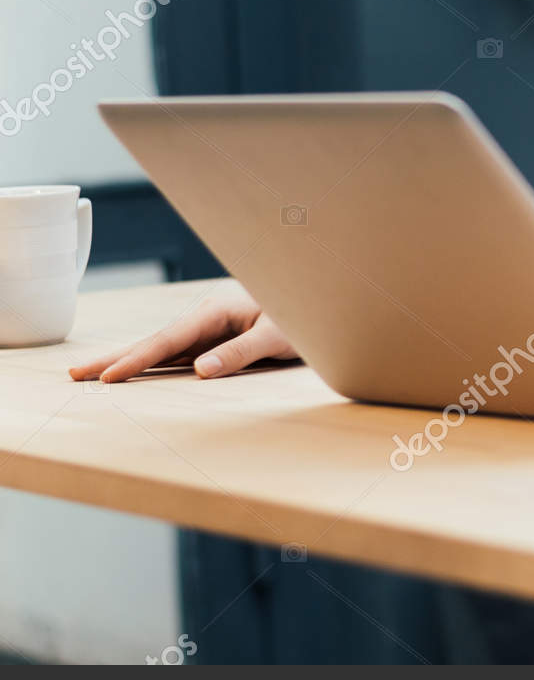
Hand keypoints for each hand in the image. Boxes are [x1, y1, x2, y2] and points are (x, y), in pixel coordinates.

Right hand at [67, 281, 298, 382]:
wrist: (314, 301)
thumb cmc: (300, 315)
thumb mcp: (277, 336)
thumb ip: (241, 352)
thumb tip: (200, 371)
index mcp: (215, 311)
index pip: (168, 339)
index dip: (137, 360)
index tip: (108, 378)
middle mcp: (204, 319)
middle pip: (153, 341)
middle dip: (115, 358)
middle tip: (74, 374)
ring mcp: (205, 330)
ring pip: (159, 349)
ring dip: (127, 361)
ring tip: (91, 376)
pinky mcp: (212, 341)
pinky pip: (175, 355)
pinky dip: (150, 363)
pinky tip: (131, 374)